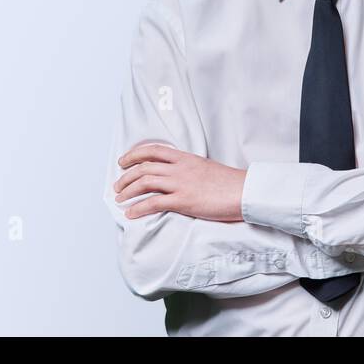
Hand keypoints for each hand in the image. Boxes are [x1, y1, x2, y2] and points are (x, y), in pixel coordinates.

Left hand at [113, 144, 246, 221]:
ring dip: (128, 191)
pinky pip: (154, 202)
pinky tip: (131, 213)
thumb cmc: (230, 183)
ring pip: (145, 182)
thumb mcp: (206, 168)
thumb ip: (190, 169)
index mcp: (186, 158)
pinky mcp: (183, 200)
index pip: (154, 150)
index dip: (134, 154)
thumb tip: (178, 176)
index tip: (123, 161)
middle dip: (126, 176)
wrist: (244, 191)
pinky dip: (138, 208)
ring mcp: (181, 184)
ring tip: (120, 200)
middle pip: (144, 167)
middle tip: (118, 186)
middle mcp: (180, 168)